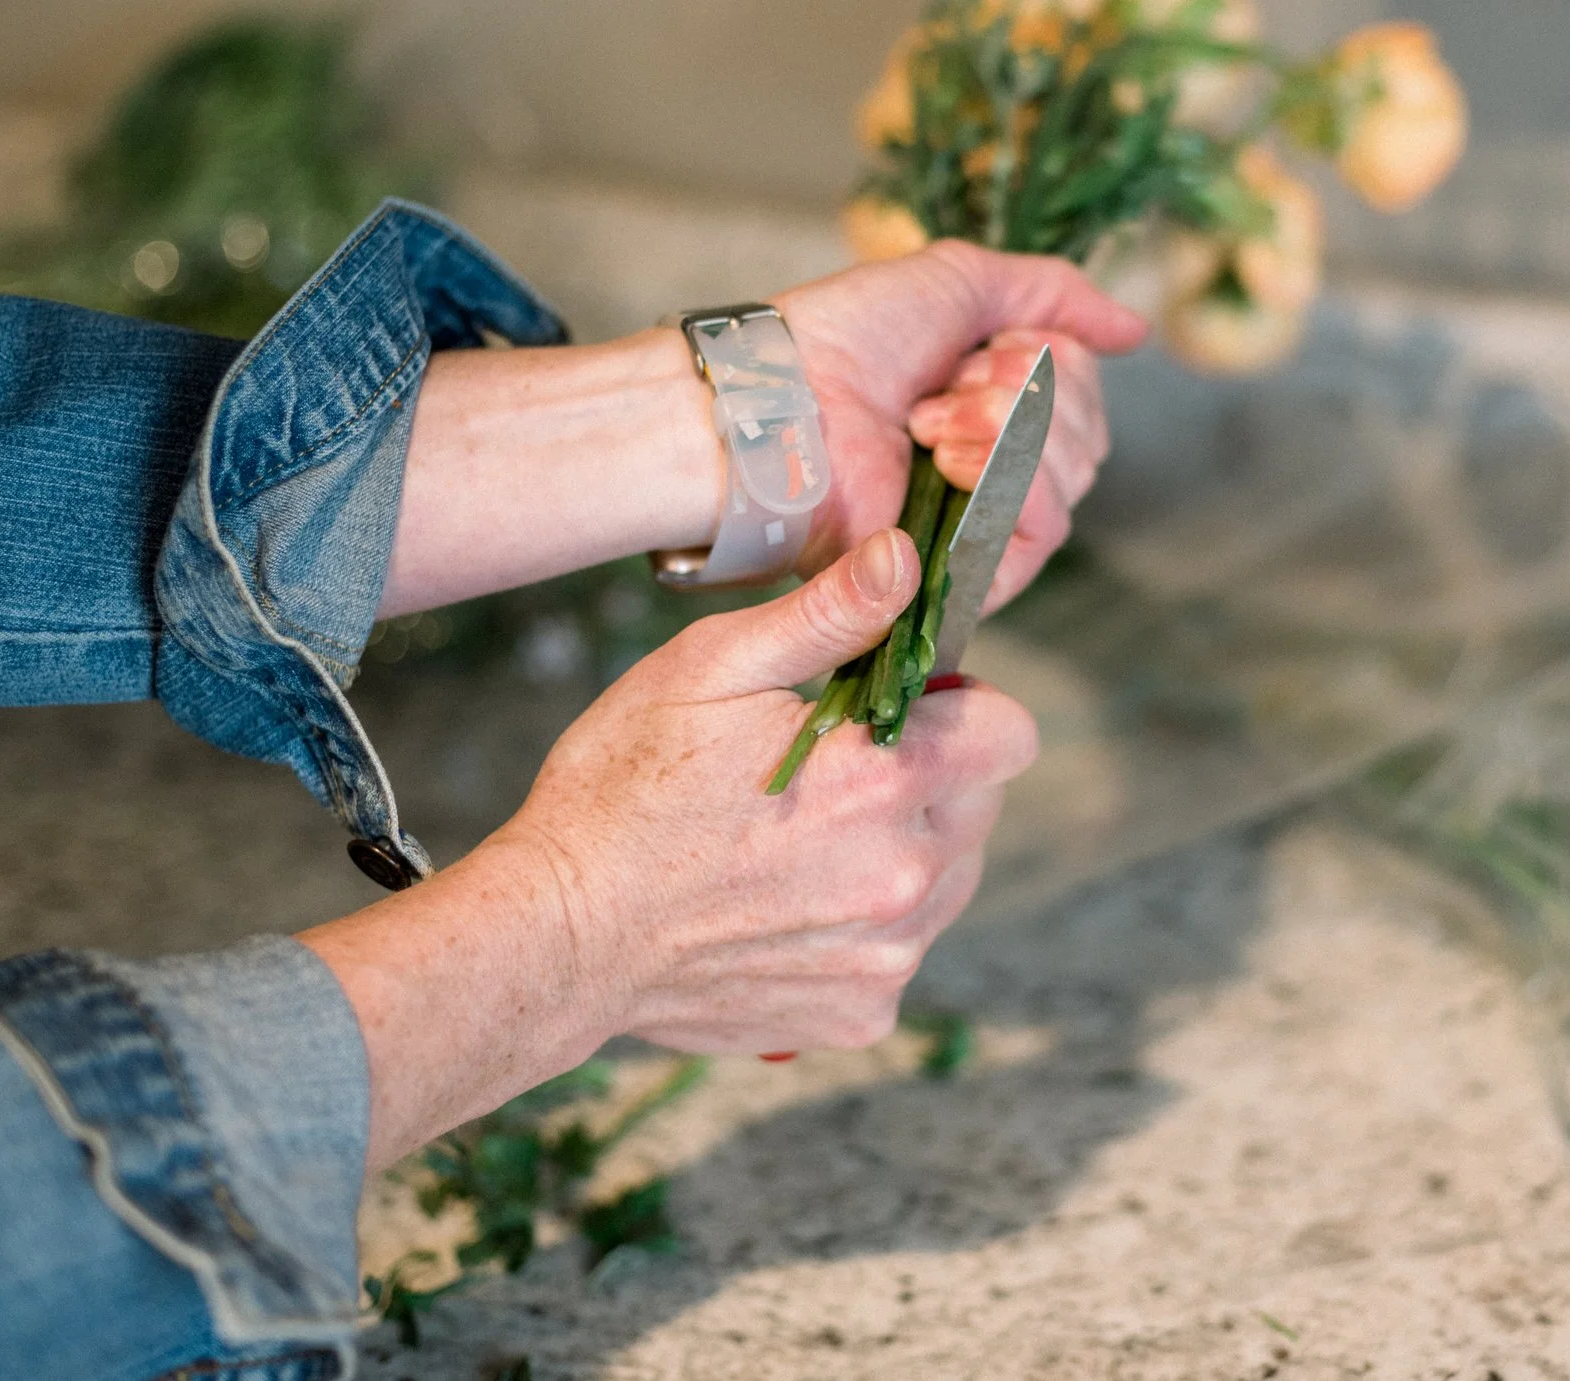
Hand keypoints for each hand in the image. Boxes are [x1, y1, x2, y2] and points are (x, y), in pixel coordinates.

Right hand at [302, 528, 1038, 1166]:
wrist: (558, 938)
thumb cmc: (621, 791)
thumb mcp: (712, 670)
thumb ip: (828, 614)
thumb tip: (906, 558)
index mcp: (885, 781)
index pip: (1011, 734)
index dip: (960, 706)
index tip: (896, 705)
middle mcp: (906, 877)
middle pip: (980, 805)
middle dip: (926, 775)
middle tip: (826, 769)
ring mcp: (888, 956)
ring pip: (948, 879)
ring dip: (901, 850)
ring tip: (798, 840)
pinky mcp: (860, 1012)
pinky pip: (901, 949)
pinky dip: (863, 925)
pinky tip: (784, 905)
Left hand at [777, 241, 1145, 611]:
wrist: (786, 397)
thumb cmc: (848, 337)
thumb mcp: (961, 282)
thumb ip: (1055, 294)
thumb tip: (1136, 329)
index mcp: (996, 405)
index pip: (1086, 394)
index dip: (1050, 359)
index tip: (979, 345)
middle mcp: (998, 467)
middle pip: (1088, 436)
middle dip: (1027, 390)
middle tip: (945, 385)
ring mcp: (986, 522)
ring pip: (1073, 475)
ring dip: (1007, 426)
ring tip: (928, 421)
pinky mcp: (974, 571)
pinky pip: (1047, 526)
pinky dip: (1009, 477)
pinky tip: (948, 458)